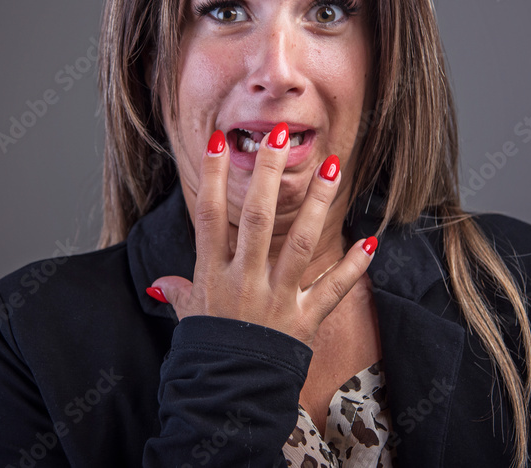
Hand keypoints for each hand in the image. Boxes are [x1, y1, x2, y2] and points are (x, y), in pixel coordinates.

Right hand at [148, 123, 377, 346]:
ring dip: (316, 203)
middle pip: (255, 218)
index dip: (211, 177)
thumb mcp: (188, 318)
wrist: (226, 397)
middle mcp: (244, 280)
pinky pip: (333, 289)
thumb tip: (160, 282)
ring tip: (332, 167)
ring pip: (299, 243)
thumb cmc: (206, 353)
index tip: (218, 141)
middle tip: (278, 133)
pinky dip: (353, 267)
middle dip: (266, 173)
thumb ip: (179, 293)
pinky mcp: (304, 319)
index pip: (209, 215)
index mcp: (212, 274)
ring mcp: (276, 298)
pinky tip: (371, 241)